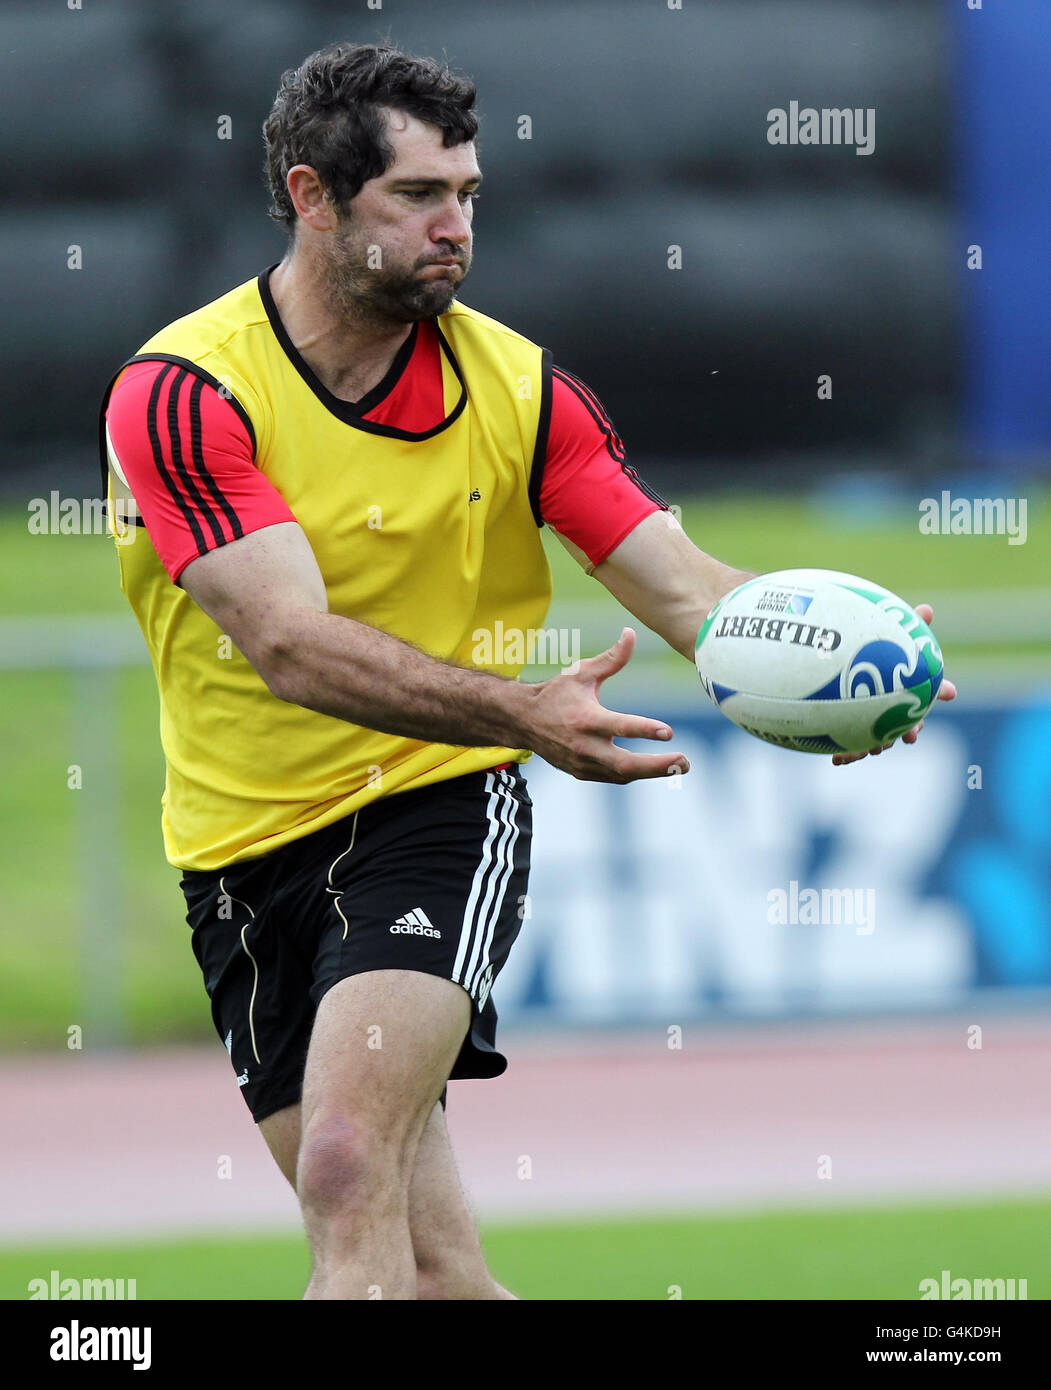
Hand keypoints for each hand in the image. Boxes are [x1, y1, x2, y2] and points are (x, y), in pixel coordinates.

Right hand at [525, 628, 689, 782]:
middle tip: (684, 761)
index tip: (669, 733)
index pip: (620, 727)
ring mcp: (582, 763)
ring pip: (623, 775)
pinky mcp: (581, 773)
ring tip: (679, 766)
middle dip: (657, 766)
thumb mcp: (581, 673)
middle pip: (626, 765)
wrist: (522, 722)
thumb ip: (611, 658)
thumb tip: (631, 633)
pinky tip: (655, 768)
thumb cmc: (556, 693)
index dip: (645, 730)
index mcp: (586, 719)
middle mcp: (584, 746)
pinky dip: (634, 774)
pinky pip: (614, 777)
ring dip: (652, 772)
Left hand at [831, 604, 956, 765]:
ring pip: (880, 737)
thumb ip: (905, 625)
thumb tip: (927, 608)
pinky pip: (849, 747)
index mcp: (903, 685)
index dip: (939, 690)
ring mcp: (869, 720)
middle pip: (907, 719)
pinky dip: (846, 754)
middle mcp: (890, 705)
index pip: (928, 686)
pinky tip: (838, 760)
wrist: (825, 669)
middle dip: (911, 728)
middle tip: (912, 734)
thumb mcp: (885, 635)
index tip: (948, 694)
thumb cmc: (863, 649)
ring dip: (879, 744)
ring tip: (876, 749)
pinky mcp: (846, 732)